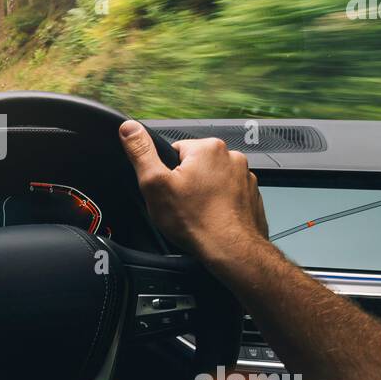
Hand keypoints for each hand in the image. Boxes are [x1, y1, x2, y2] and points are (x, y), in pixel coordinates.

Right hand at [118, 120, 267, 260]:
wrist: (231, 251)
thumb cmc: (196, 221)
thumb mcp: (155, 184)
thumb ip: (140, 152)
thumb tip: (129, 128)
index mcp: (208, 147)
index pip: (176, 152)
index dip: (167, 174)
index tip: (170, 192)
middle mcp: (231, 156)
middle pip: (195, 165)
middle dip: (186, 183)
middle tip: (183, 205)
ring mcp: (245, 176)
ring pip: (212, 181)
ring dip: (204, 194)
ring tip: (199, 214)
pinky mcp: (251, 195)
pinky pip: (228, 195)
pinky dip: (220, 205)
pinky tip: (213, 218)